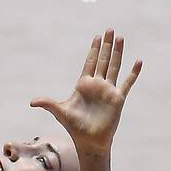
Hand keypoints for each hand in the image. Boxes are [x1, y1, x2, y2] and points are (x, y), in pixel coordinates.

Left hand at [30, 28, 141, 155]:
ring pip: (114, 66)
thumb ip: (47, 103)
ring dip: (118, 52)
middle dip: (107, 45)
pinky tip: (138, 61)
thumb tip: (31, 102)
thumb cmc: (74, 127)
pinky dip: (133, 72)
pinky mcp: (118, 99)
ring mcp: (108, 90)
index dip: (94, 49)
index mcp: (84, 84)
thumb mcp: (59, 111)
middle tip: (110, 29)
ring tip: (121, 38)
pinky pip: (127, 83)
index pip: (90, 62)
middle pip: (103, 60)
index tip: (98, 36)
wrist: (89, 141)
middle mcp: (97, 85)